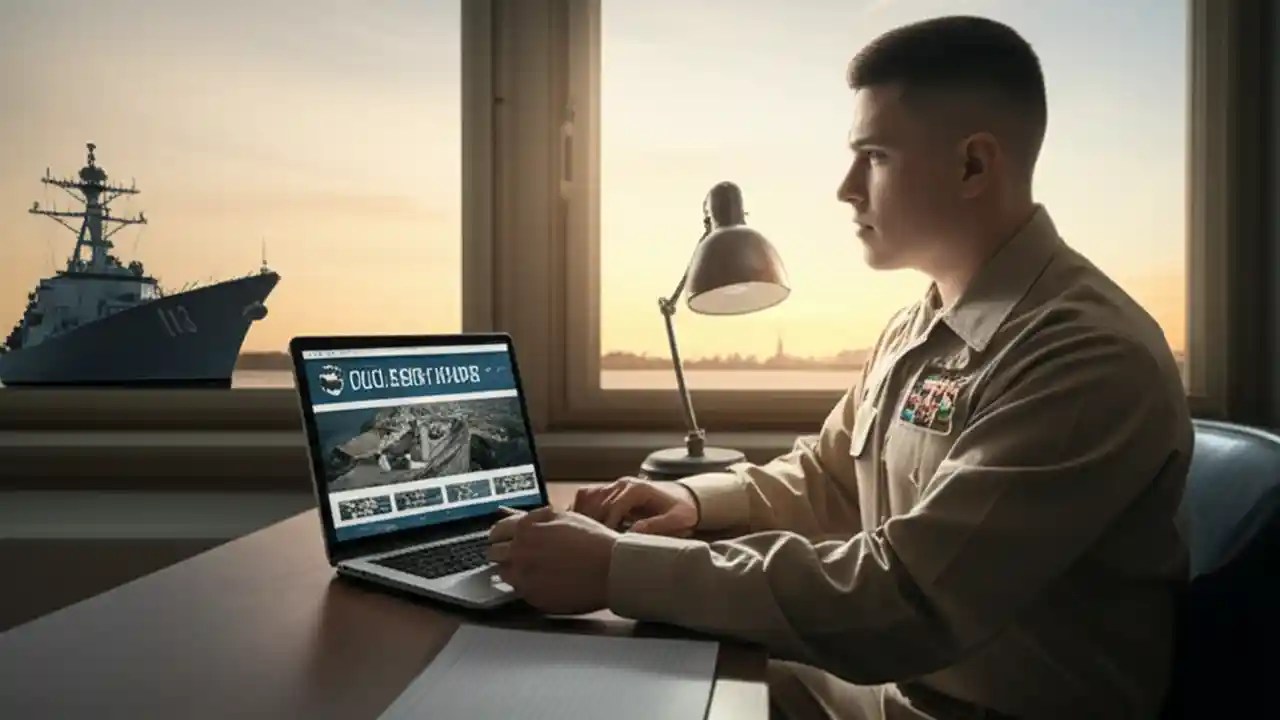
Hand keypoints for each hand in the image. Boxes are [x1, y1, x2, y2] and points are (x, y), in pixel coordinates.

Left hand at [486, 506, 618, 614]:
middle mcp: (519, 553)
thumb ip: (535, 518)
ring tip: (532, 569)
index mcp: (525, 528)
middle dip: (503, 552)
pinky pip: (519, 591)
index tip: (504, 538)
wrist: (611, 569)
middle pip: (494, 554)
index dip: (500, 534)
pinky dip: (527, 586)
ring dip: (512, 570)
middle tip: (518, 554)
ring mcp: (524, 578)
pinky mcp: (533, 598)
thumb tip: (514, 516)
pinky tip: (544, 581)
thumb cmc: (592, 539)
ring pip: (503, 574)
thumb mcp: (563, 517)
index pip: (496, 531)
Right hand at [570, 477, 698, 536]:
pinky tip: (582, 526)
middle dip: (592, 523)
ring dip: (583, 516)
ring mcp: (614, 485)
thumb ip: (656, 526)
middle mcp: (622, 484)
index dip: (606, 525)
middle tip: (592, 544)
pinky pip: (586, 496)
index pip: (613, 506)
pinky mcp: (609, 491)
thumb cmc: (681, 510)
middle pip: (596, 502)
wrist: (683, 497)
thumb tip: (631, 535)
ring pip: (587, 497)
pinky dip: (580, 509)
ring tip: (585, 537)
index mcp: (637, 489)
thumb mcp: (677, 520)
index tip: (604, 542)